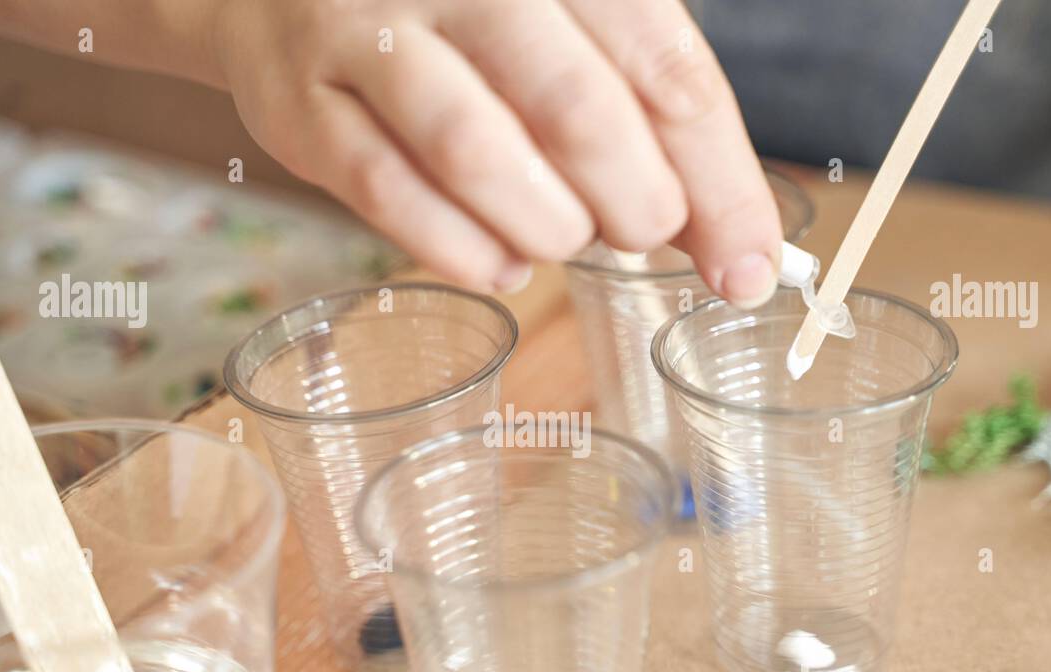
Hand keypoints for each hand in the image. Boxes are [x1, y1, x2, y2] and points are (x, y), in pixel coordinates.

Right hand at [209, 0, 783, 300]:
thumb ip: (646, 112)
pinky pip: (392, 196)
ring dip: (548, 226)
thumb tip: (728, 238)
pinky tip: (501, 259)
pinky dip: (464, 250)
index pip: (666, 66)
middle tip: (642, 232)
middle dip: (635, 205)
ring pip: (477, 153)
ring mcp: (368, 32)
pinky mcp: (303, 105)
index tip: (747, 268)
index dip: (720, 183)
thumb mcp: (567, 23)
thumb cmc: (462, 11)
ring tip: (565, 238)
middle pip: (579, 109)